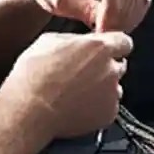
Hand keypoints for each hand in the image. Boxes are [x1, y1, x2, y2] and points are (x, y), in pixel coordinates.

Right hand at [0, 31, 132, 140]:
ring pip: (115, 87)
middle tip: (84, 73)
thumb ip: (74, 39)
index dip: (114, 46)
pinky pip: (109, 106)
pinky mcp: (108, 114)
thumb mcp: (48, 41)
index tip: (106, 50)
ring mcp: (112, 93)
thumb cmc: (34, 76)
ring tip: (77, 92)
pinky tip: (78, 105)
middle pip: (120, 64)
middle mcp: (111, 69)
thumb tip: (79, 42)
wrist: (30, 110)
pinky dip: (98, 106)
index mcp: (99, 47)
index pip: (123, 41)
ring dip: (102, 88)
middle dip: (106, 67)